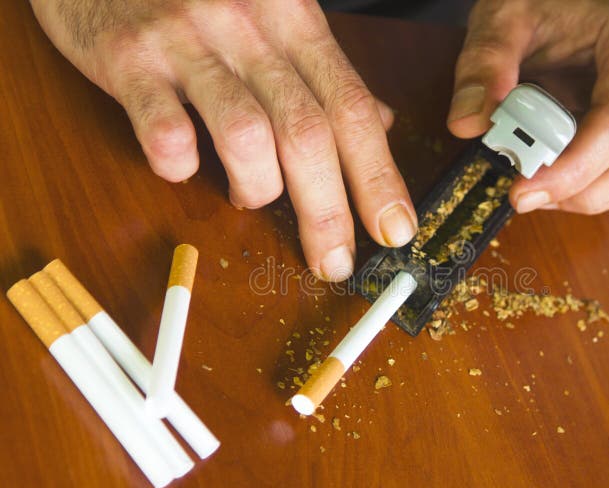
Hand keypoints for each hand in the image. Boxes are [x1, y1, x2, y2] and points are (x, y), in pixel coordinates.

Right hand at [30, 0, 417, 280]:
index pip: (352, 108)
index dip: (379, 176)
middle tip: (335, 261)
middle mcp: (250, 28)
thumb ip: (325, 73)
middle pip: (307, 133)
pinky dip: (181, 167)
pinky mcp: (130, 59)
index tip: (396, 228)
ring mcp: (188, 41)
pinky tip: (184, 168)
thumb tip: (379, 122)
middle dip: (328, 211)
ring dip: (257, 188)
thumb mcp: (276, 19)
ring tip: (250, 198)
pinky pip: (165, 131)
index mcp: (295, 21)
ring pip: (246, 135)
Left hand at [447, 0, 608, 213]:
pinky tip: (572, 174)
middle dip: (592, 191)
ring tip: (546, 182)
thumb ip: (484, 66)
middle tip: (533, 195)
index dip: (573, 169)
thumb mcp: (506, 19)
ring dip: (602, 196)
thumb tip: (469, 123)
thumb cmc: (548, 3)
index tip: (523, 191)